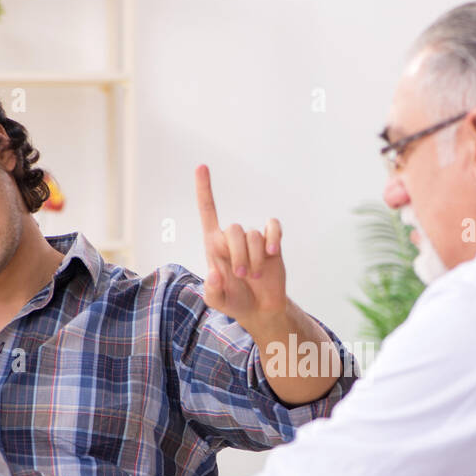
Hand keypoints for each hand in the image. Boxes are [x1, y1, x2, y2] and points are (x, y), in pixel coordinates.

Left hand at [195, 164, 286, 333]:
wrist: (261, 309)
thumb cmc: (235, 301)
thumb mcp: (217, 301)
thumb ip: (212, 290)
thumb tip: (214, 272)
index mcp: (214, 244)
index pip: (208, 211)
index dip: (204, 189)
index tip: (202, 166)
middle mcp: (233, 238)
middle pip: (234, 229)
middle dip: (238, 254)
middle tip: (241, 274)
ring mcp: (253, 240)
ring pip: (254, 235)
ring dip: (255, 258)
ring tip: (255, 276)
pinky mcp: (272, 242)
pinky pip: (273, 227)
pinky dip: (274, 237)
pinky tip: (272, 252)